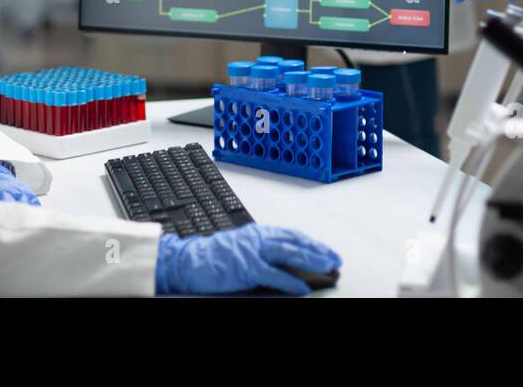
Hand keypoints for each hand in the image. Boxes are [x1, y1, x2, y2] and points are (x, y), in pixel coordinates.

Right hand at [155, 224, 341, 295]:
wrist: (187, 261)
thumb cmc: (211, 258)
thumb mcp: (240, 249)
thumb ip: (261, 252)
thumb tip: (284, 263)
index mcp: (257, 233)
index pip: (291, 235)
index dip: (310, 242)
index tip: (325, 249)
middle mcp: (258, 238)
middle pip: (295, 241)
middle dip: (318, 250)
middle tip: (335, 258)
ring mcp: (252, 251)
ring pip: (290, 253)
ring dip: (312, 260)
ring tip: (328, 267)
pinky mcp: (246, 267)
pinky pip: (274, 275)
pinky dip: (291, 282)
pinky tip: (303, 288)